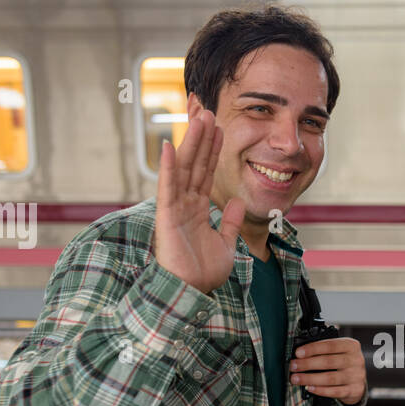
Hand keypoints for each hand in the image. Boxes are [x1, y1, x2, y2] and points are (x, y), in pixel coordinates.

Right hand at [153, 103, 245, 293]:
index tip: (220, 129)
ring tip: (198, 118)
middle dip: (202, 139)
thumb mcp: (227, 244)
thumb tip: (238, 203)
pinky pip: (167, 187)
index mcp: (198, 210)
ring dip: (190, 143)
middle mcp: (185, 204)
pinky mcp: (166, 216)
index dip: (213, 151)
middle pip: (195, 164)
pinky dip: (168, 167)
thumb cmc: (203, 274)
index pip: (206, 173)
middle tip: (208, 112)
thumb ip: (231, 223)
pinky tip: (169, 147)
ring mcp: (174, 208)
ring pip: (184, 169)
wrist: (189, 293)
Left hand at [290, 337, 366, 405]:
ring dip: (310, 378)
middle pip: (328, 362)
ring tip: (296, 378)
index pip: (330, 345)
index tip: (298, 353)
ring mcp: (356, 376)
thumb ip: (324, 349)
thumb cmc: (343, 362)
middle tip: (293, 366)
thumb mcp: (338, 351)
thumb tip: (300, 353)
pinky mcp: (354, 390)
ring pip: (330, 378)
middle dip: (307, 364)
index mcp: (351, 345)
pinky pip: (335, 391)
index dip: (312, 349)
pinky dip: (320, 390)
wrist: (358, 379)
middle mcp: (355, 360)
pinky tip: (309, 388)